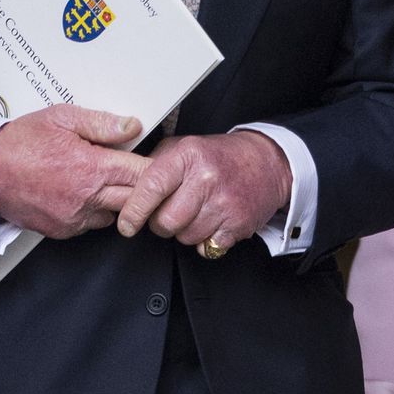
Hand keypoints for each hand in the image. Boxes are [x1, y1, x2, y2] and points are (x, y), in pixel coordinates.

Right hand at [0, 104, 145, 238]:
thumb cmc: (20, 143)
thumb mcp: (63, 118)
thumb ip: (102, 123)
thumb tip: (132, 127)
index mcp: (91, 168)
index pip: (141, 174)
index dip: (153, 168)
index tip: (159, 163)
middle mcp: (85, 198)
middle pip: (134, 200)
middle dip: (140, 187)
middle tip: (135, 172)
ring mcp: (73, 218)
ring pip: (114, 214)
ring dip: (116, 199)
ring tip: (104, 180)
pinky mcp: (61, 230)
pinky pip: (90, 223)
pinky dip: (94, 210)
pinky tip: (84, 192)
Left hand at [115, 129, 292, 255]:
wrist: (267, 162)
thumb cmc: (222, 156)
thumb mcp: (186, 146)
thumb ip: (156, 163)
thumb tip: (126, 186)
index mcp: (188, 155)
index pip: (151, 187)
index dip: (134, 211)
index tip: (127, 224)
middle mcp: (206, 178)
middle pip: (166, 221)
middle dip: (162, 223)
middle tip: (171, 212)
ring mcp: (224, 203)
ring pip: (185, 237)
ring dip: (185, 232)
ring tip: (197, 212)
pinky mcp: (238, 224)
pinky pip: (207, 247)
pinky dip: (206, 241)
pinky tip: (212, 222)